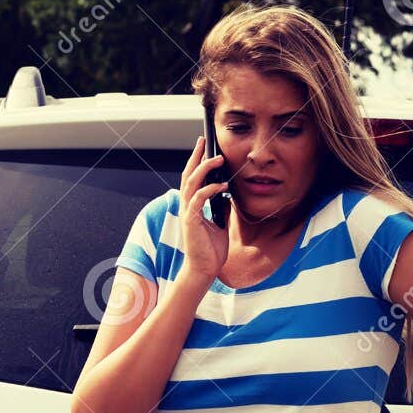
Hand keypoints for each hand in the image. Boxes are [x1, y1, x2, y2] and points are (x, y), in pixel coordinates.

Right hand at [176, 134, 228, 285]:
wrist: (205, 270)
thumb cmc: (211, 250)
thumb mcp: (220, 224)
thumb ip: (220, 208)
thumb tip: (226, 195)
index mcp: (192, 206)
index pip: (192, 178)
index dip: (196, 161)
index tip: (204, 146)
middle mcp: (187, 206)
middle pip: (188, 175)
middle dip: (196, 157)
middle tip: (204, 142)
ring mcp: (187, 212)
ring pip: (192, 183)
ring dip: (204, 169)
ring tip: (218, 159)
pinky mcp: (191, 221)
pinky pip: (198, 199)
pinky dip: (210, 190)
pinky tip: (222, 186)